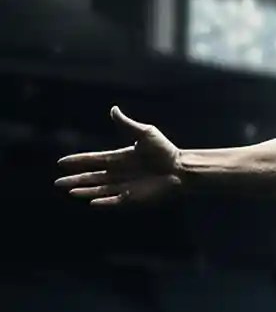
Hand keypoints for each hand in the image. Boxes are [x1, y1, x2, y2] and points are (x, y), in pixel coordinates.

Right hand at [55, 106, 182, 205]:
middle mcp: (119, 173)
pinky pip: (115, 201)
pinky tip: (92, 202)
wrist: (181, 168)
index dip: (78, 161)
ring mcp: (125, 186)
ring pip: (99, 190)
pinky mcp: (134, 197)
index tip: (61, 163)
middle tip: (57, 183)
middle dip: (75, 179)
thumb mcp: (145, 133)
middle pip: (92, 177)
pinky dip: (104, 202)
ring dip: (85, 191)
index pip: (94, 160)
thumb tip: (113, 109)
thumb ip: (127, 124)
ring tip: (70, 191)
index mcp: (119, 157)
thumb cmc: (165, 150)